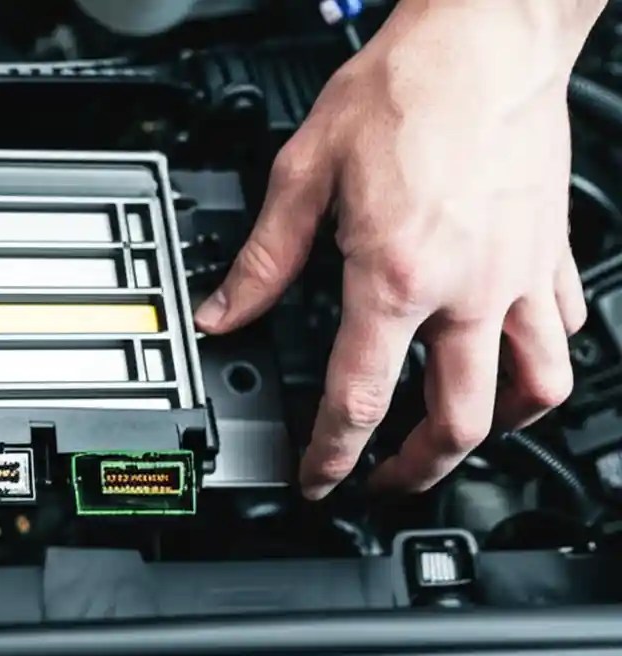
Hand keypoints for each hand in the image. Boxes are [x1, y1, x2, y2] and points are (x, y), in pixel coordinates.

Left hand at [194, 0, 605, 497]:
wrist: (487, 36)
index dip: (332, 454)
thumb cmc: (406, 89)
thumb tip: (222, 311)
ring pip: (533, 389)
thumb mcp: (304, 172)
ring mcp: (520, 275)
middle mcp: (467, 290)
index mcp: (395, 278)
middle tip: (386, 482)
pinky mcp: (550, 251)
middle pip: (456, 420)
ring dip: (494, 430)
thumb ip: (263, 257)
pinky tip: (514, 355)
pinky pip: (563, 327)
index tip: (319, 480)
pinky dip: (540, 356)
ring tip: (459, 437)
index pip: (358, 399)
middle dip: (416, 468)